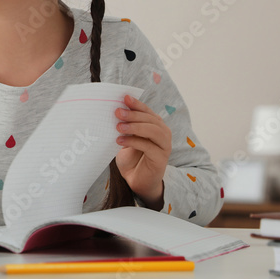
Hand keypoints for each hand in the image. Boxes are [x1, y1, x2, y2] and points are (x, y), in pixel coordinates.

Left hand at [113, 95, 170, 209]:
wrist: (135, 181)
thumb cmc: (131, 158)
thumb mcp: (126, 138)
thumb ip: (125, 126)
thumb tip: (114, 110)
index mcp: (155, 125)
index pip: (147, 111)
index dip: (137, 104)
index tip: (124, 98)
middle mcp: (163, 133)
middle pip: (151, 119)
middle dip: (133, 114)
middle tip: (117, 112)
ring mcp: (164, 146)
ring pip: (153, 131)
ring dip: (135, 127)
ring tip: (118, 127)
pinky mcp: (161, 158)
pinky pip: (148, 146)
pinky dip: (134, 141)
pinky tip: (120, 141)